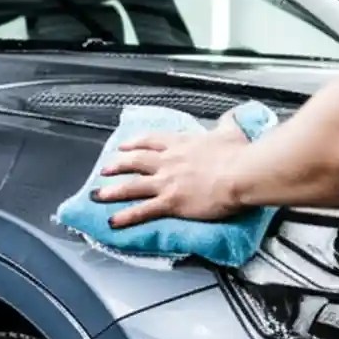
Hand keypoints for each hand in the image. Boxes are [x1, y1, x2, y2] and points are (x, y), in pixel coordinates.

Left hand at [94, 112, 249, 226]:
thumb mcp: (231, 132)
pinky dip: (126, 216)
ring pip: (132, 185)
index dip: (135, 143)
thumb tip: (231, 116)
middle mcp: (168, 161)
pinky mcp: (170, 202)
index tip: (124, 145)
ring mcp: (166, 181)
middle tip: (104, 170)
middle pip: (135, 161)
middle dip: (117, 165)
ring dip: (112, 191)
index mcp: (181, 143)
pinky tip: (112, 222)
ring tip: (97, 196)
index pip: (151, 141)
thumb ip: (227, 123)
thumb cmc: (239, 154)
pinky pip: (142, 210)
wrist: (241, 172)